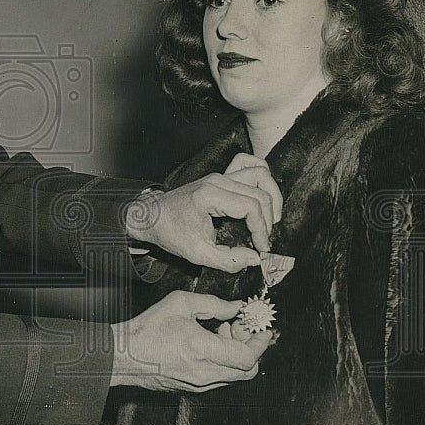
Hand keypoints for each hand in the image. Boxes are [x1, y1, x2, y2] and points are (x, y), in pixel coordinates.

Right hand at [109, 291, 271, 391]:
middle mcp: (204, 373)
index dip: (260, 343)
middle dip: (250, 349)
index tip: (262, 329)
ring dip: (236, 355)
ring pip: (234, 376)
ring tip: (221, 333)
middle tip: (241, 329)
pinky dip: (223, 362)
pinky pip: (220, 378)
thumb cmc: (148, 329)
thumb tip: (236, 307)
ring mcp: (199, 385)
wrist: (125, 355)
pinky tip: (209, 345)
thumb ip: (214, 304)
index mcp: (202, 349)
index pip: (247, 356)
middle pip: (247, 371)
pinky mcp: (193, 389)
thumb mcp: (181, 303)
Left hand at [125, 154, 281, 271]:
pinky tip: (263, 197)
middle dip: (269, 219)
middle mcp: (217, 180)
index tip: (262, 249)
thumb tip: (255, 259)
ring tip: (270, 219)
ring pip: (260, 173)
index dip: (262, 230)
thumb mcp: (197, 253)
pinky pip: (249, 164)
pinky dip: (262, 178)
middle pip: (260, 192)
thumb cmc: (171, 232)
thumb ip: (228, 260)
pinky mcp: (221, 176)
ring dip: (271, 196)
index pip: (251, 207)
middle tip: (265, 240)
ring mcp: (220, 175)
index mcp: (210, 196)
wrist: (153, 217)